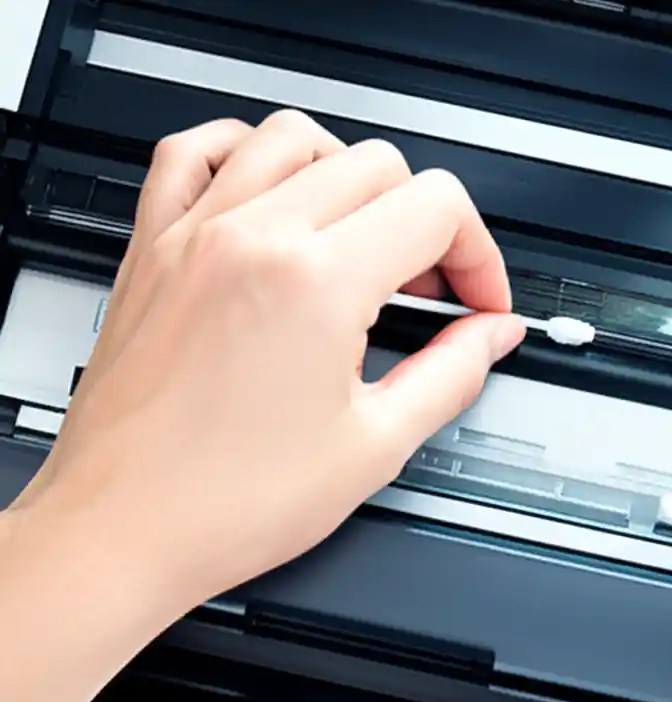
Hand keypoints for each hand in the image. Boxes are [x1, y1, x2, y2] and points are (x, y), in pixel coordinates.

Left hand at [0, 110, 523, 701]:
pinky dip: (243, 153)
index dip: (479, 255)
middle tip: (428, 290)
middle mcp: (253, 239)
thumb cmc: (224, 503)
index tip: (475, 301)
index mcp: (316, 282)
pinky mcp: (152, 248)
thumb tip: (491, 336)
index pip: (435, 207)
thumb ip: (452, 373)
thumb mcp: (373, 446)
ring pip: (293, 136)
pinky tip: (271, 191)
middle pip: (377, 165)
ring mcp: (195, 235)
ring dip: (349, 175)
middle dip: (427, 222)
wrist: (119, 533)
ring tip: (362, 235)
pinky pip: (193, 152)